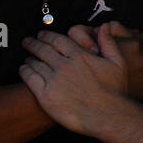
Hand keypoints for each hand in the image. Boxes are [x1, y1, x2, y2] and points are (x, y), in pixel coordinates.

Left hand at [18, 24, 138, 136]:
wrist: (107, 116)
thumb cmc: (114, 91)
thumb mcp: (118, 63)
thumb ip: (108, 43)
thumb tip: (104, 26)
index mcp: (80, 56)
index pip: (58, 40)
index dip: (48, 36)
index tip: (42, 34)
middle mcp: (65, 66)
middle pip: (43, 49)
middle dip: (34, 43)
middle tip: (28, 41)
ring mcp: (54, 80)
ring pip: (35, 63)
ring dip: (29, 57)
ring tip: (27, 57)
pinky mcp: (46, 96)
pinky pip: (30, 78)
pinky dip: (25, 71)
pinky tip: (24, 69)